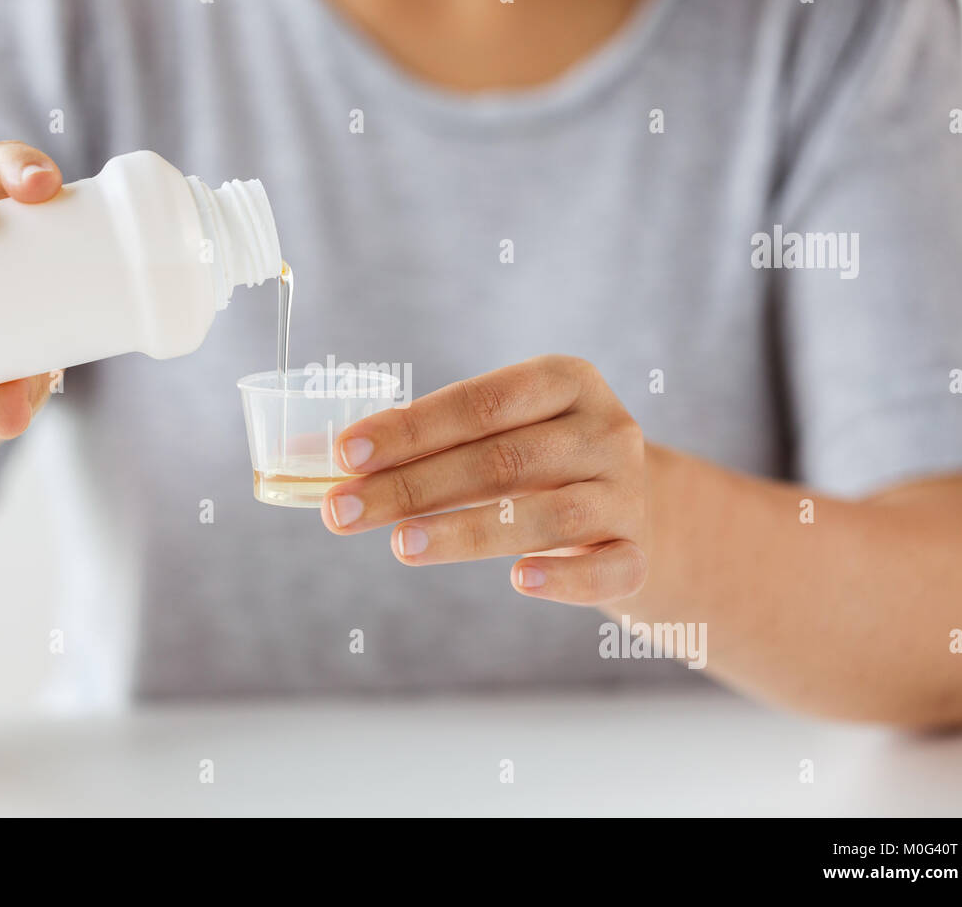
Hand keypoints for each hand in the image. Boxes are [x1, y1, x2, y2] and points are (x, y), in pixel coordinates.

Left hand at [321, 355, 649, 603]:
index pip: (480, 403)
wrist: (639, 506)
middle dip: (411, 487)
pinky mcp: (638, 552)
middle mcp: (605, 430)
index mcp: (566, 381)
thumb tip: (323, 461)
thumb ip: (430, 440)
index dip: (410, 429)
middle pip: (501, 460)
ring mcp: (627, 493)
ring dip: (466, 532)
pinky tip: (519, 581)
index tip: (345, 455)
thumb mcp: (499, 431)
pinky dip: (564, 577)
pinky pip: (606, 569)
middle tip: (341, 512)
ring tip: (400, 546)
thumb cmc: (539, 460)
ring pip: (546, 514)